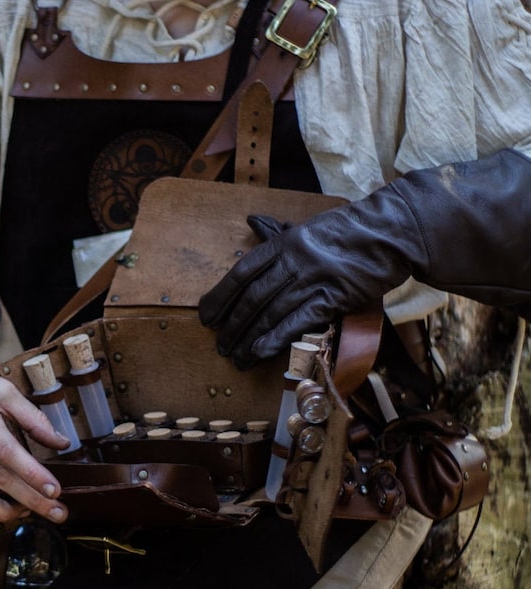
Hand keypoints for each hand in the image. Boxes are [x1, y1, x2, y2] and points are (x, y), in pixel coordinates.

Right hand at [0, 357, 70, 525]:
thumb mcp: (3, 391)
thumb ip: (33, 418)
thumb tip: (61, 443)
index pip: (10, 455)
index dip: (35, 476)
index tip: (55, 491)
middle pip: (0, 480)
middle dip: (33, 501)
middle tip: (57, 512)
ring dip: (5, 513)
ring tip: (26, 512)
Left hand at [199, 150, 530, 368]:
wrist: (392, 232)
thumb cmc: (349, 230)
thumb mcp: (308, 226)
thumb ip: (278, 232)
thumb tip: (252, 221)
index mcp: (284, 242)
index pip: (241, 273)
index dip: (220, 297)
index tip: (207, 316)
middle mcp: (293, 260)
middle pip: (252, 298)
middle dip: (232, 325)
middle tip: (220, 345)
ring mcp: (312, 279)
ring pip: (270, 313)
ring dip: (249, 338)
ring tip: (236, 357)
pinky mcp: (333, 297)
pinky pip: (297, 322)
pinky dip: (276, 339)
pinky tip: (260, 352)